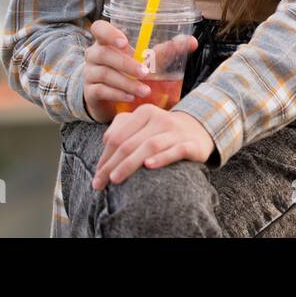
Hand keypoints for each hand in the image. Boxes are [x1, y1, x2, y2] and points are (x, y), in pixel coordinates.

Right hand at [83, 19, 196, 124]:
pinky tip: (131, 97)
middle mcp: (95, 54)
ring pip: (104, 74)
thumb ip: (167, 50)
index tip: (124, 42)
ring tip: (145, 90)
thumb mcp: (146, 59)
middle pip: (103, 54)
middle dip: (126, 63)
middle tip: (146, 72)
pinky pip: (101, 90)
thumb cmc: (130, 71)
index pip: (98, 28)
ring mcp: (90, 73)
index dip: (108, 32)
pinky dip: (118, 93)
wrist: (111, 98)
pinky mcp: (90, 92)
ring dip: (126, 82)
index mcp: (107, 41)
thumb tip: (192, 42)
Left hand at [91, 105, 215, 189]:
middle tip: (99, 184)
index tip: (96, 177)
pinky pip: (175, 151)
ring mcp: (176, 131)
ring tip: (115, 179)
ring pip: (149, 146)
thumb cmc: (162, 132)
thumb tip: (105, 147)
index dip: (104, 157)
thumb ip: (121, 131)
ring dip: (130, 163)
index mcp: (145, 112)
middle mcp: (160, 118)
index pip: (118, 137)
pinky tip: (148, 166)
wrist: (198, 129)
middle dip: (111, 165)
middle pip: (130, 143)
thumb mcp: (142, 125)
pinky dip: (162, 158)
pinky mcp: (191, 144)